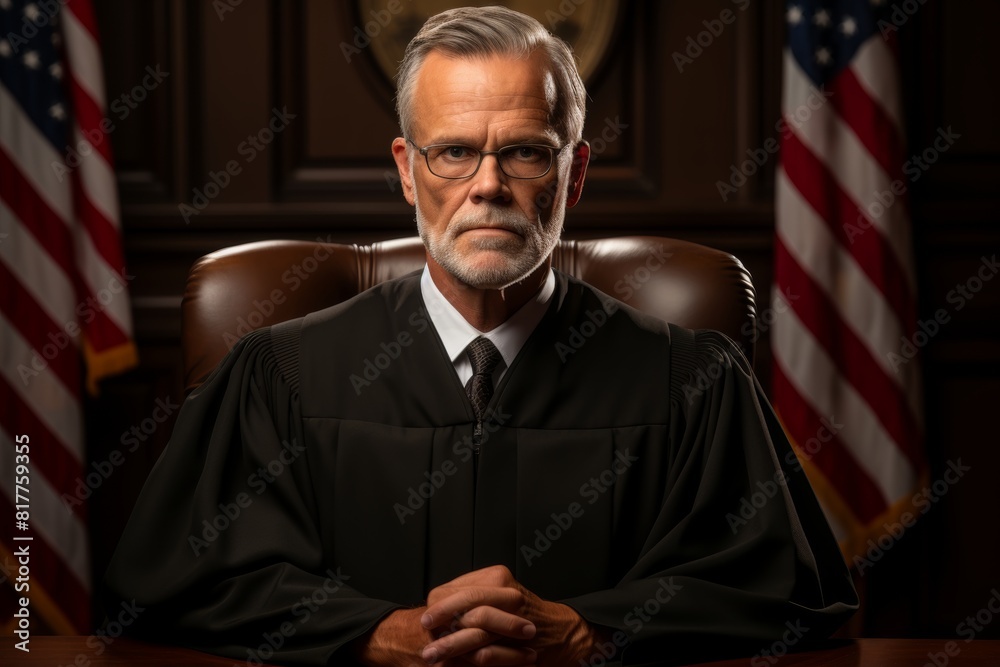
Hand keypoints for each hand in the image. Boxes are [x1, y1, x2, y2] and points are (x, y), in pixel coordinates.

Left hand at [420, 565, 604, 665]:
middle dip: (441, 620)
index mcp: (496, 576)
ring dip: (451, 645)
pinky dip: (472, 659)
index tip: (426, 620)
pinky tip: (461, 664)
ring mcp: (516, 615)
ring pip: (476, 628)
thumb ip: (471, 597)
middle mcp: (507, 592)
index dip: (440, 605)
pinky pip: (491, 649)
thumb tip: (434, 609)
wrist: (560, 631)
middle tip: (424, 634)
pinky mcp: (521, 640)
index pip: (460, 587)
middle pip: (466, 603)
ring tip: (433, 656)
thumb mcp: (498, 595)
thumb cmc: (522, 615)